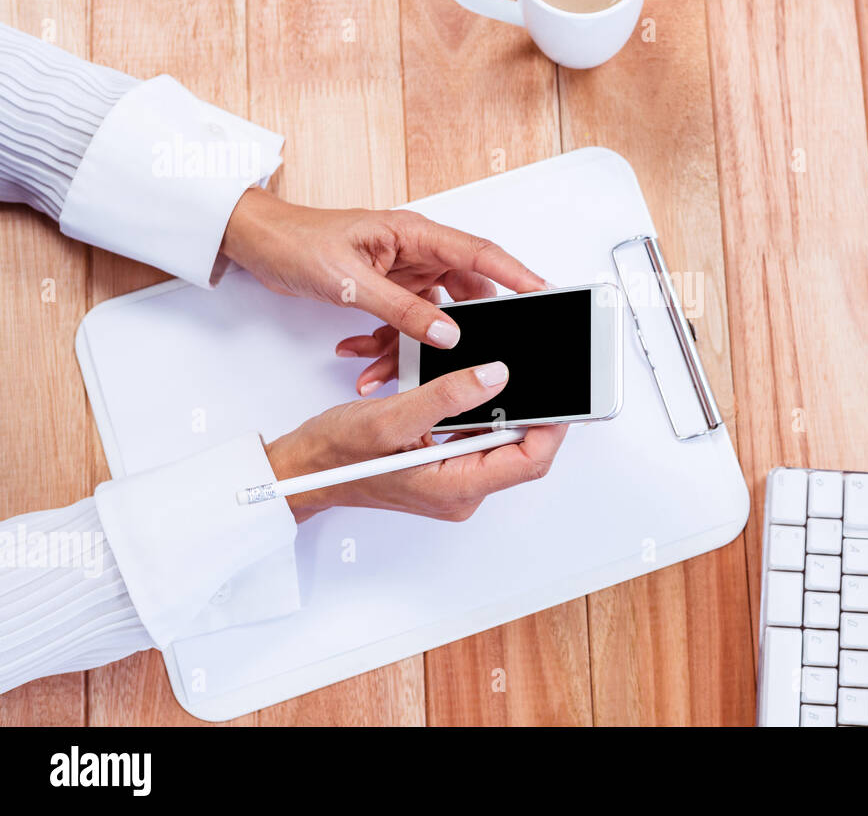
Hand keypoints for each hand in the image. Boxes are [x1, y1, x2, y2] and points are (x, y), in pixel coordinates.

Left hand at [221, 188, 547, 367]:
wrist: (257, 243)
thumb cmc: (297, 241)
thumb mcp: (350, 281)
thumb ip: (402, 311)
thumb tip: (447, 333)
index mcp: (415, 234)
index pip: (479, 252)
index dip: (516, 273)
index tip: (544, 293)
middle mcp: (416, 251)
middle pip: (463, 292)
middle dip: (461, 329)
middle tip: (466, 354)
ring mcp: (404, 272)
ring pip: (432, 316)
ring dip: (410, 347)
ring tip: (383, 368)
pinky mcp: (388, 291)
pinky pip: (404, 324)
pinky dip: (387, 345)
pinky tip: (362, 356)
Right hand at [264, 360, 565, 522]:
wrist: (304, 469)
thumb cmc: (336, 453)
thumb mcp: (392, 416)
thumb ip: (448, 395)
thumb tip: (496, 376)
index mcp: (455, 488)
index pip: (528, 460)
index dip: (553, 426)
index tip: (563, 393)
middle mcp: (461, 492)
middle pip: (522, 452)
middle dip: (536, 413)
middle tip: (542, 375)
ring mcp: (454, 482)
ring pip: (501, 443)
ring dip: (506, 411)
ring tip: (503, 377)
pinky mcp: (445, 468)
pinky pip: (479, 441)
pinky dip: (482, 415)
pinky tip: (474, 390)